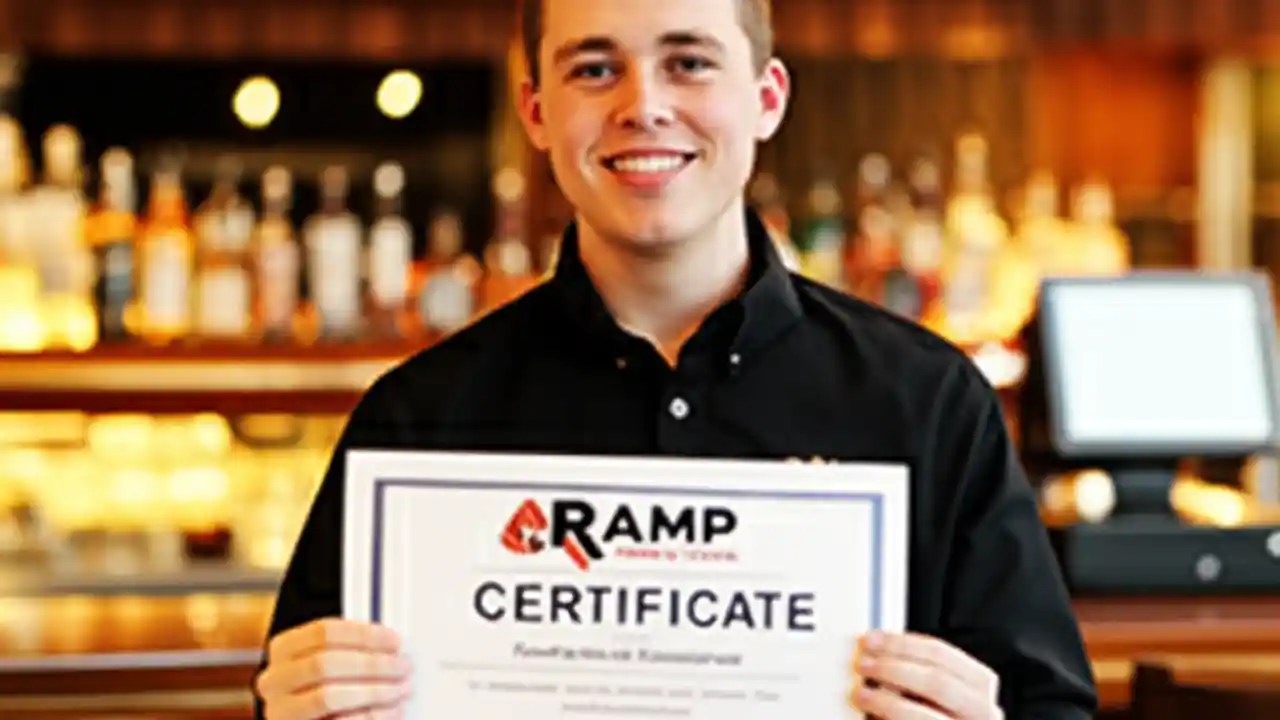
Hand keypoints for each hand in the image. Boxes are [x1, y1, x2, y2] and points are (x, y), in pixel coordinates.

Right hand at [254, 618, 412, 718]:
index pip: (324, 631)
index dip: (364, 635)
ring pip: (328, 696)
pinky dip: (370, 717)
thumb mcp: (330, 660)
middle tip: (404, 667)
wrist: (305, 719)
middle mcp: (274, 680)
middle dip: (372, 665)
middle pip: (326, 663)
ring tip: (401, 690)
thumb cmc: (322, 687)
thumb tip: (393, 648)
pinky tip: (391, 712)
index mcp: (283, 649)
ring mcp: (280, 711)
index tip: (395, 641)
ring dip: (374, 692)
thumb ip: (353, 650)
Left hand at [849, 631, 1000, 718]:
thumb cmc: (929, 712)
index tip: (872, 640)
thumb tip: (876, 650)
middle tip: (863, 665)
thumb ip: (913, 673)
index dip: (902, 644)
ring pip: (926, 715)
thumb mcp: (929, 692)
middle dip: (894, 669)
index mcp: (977, 687)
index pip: (941, 654)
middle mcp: (983, 711)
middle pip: (937, 681)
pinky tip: (872, 716)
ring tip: (861, 694)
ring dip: (887, 701)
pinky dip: (891, 719)